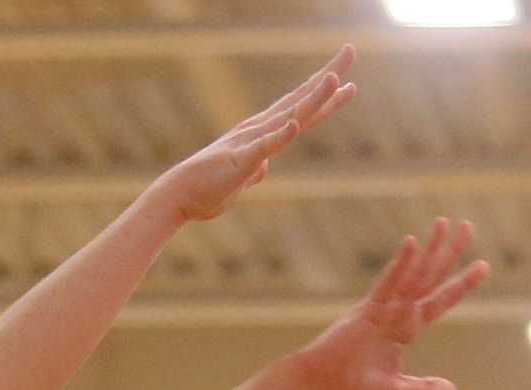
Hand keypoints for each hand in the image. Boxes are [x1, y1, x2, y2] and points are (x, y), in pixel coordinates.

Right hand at [151, 49, 357, 223]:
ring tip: (334, 79)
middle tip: (350, 50)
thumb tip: (264, 165)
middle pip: (301, 100)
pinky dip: (280, 136)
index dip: (325, 92)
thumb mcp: (241, 177)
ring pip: (289, 117)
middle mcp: (260, 129)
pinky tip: (294, 124)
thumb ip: (255, 167)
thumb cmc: (209, 188)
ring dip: (312, 99)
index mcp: (263, 132)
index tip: (347, 78)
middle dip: (328, 77)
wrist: (179, 197)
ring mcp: (252, 142)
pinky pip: (264, 147)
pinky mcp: (242, 162)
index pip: (300, 108)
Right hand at [284, 219, 489, 389]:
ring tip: (444, 222)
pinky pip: (387, 284)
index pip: (440, 300)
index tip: (484, 265)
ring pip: (413, 274)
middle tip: (469, 225)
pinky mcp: (366, 311)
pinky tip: (413, 243)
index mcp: (406, 328)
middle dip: (451, 252)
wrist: (319, 387)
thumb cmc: (351, 389)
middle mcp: (398, 313)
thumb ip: (424, 389)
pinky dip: (400, 264)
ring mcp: (382, 309)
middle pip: (431, 277)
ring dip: (430, 249)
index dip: (462, 283)